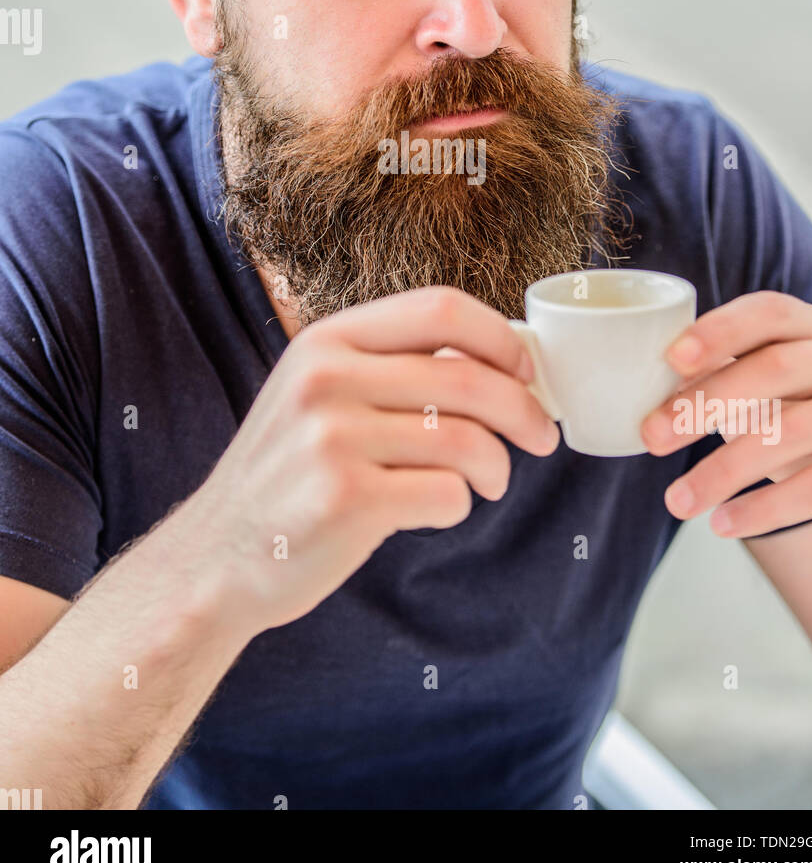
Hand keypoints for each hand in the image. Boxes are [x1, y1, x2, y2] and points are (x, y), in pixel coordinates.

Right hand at [186, 286, 558, 633]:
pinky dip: (460, 505)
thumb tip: (502, 359)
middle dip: (524, 410)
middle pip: (467, 376)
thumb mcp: (320, 394)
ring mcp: (331, 439)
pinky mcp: (344, 500)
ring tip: (490, 482)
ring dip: (497, 466)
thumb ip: (392, 367)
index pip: (440, 307)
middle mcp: (326, 379)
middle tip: (542, 436)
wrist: (218, 555)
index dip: (500, 337)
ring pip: (467, 439)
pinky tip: (438, 509)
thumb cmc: (291, 473)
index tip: (527, 370)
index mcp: (327, 341)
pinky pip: (447, 493)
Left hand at [640, 292, 811, 560]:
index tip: (672, 359)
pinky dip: (765, 508)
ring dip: (724, 469)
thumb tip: (650, 389)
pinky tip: (723, 523)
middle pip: (777, 367)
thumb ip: (729, 380)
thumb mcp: (776, 397)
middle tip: (652, 437)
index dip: (721, 330)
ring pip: (795, 431)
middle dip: (707, 401)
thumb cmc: (810, 430)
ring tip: (677, 501)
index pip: (771, 312)